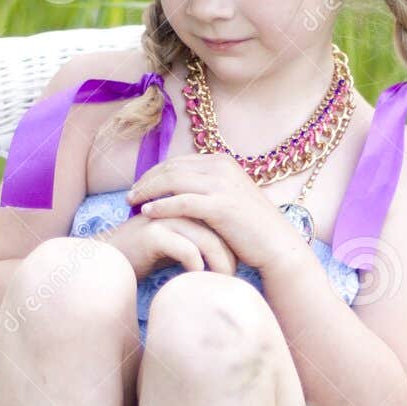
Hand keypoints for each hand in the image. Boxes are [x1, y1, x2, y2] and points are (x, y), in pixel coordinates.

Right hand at [103, 208, 239, 281]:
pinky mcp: (153, 234)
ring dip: (217, 263)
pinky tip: (198, 278)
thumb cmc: (144, 255)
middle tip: (233, 278)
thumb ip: (197, 243)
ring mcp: (164, 219)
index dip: (232, 245)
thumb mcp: (175, 246)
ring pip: (205, 239)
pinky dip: (196, 265)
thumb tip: (227, 256)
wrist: (109, 259)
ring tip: (222, 282)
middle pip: (217, 229)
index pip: (220, 222)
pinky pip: (186, 249)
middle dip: (229, 255)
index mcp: (184, 206)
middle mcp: (176, 208)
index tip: (238, 267)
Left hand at [125, 151, 301, 271]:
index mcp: (222, 162)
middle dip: (146, 180)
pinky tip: (147, 213)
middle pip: (171, 168)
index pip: (177, 161)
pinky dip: (161, 206)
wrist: (276, 244)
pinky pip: (181, 202)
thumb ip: (207, 189)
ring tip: (131, 202)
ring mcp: (221, 185)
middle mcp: (221, 168)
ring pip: (172, 181)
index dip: (154, 172)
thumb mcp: (229, 199)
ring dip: (148, 191)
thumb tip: (182, 190)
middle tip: (129, 195)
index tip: (139, 186)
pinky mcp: (219, 206)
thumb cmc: (251, 228)